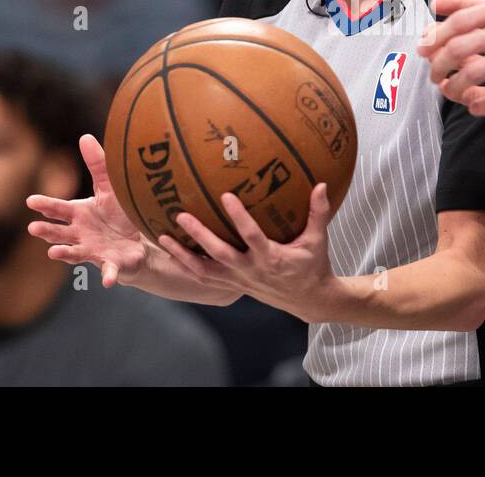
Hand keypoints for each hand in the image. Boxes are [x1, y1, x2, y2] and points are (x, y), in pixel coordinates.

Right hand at [26, 134, 222, 295]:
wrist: (138, 239)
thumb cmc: (118, 213)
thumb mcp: (110, 187)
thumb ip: (98, 165)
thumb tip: (84, 136)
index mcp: (79, 214)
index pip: (59, 210)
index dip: (45, 206)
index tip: (30, 201)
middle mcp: (81, 234)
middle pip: (61, 233)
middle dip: (47, 232)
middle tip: (34, 229)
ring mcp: (94, 250)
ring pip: (76, 253)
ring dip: (65, 254)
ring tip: (54, 253)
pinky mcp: (112, 263)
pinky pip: (109, 270)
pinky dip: (108, 275)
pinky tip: (108, 282)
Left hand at [156, 182, 343, 323]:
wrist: (308, 300)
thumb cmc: (313, 266)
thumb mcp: (317, 240)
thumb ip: (318, 212)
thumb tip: (322, 184)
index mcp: (271, 258)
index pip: (251, 236)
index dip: (238, 217)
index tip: (225, 195)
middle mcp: (251, 271)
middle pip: (219, 254)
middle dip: (199, 236)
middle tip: (180, 215)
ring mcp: (239, 280)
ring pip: (204, 270)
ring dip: (182, 255)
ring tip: (161, 237)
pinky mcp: (232, 285)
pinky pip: (204, 277)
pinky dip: (186, 266)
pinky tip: (171, 252)